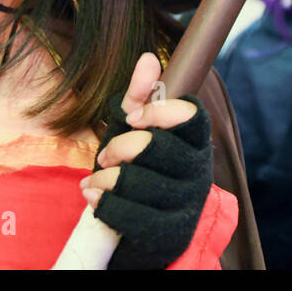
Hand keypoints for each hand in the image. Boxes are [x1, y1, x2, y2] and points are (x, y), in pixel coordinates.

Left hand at [79, 52, 212, 268]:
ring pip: (137, 181)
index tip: (133, 117)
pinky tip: (93, 196)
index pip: (191, 115)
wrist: (150, 228)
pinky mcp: (168, 232)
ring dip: (104, 178)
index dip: (159, 112)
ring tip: (94, 179)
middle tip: (105, 154)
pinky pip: (129, 214)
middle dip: (120, 147)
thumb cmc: (144, 168)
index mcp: (196, 141)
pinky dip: (103, 203)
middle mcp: (198, 171)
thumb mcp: (139, 130)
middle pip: (156, 146)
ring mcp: (186, 203)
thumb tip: (148, 58)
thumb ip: (141, 95)